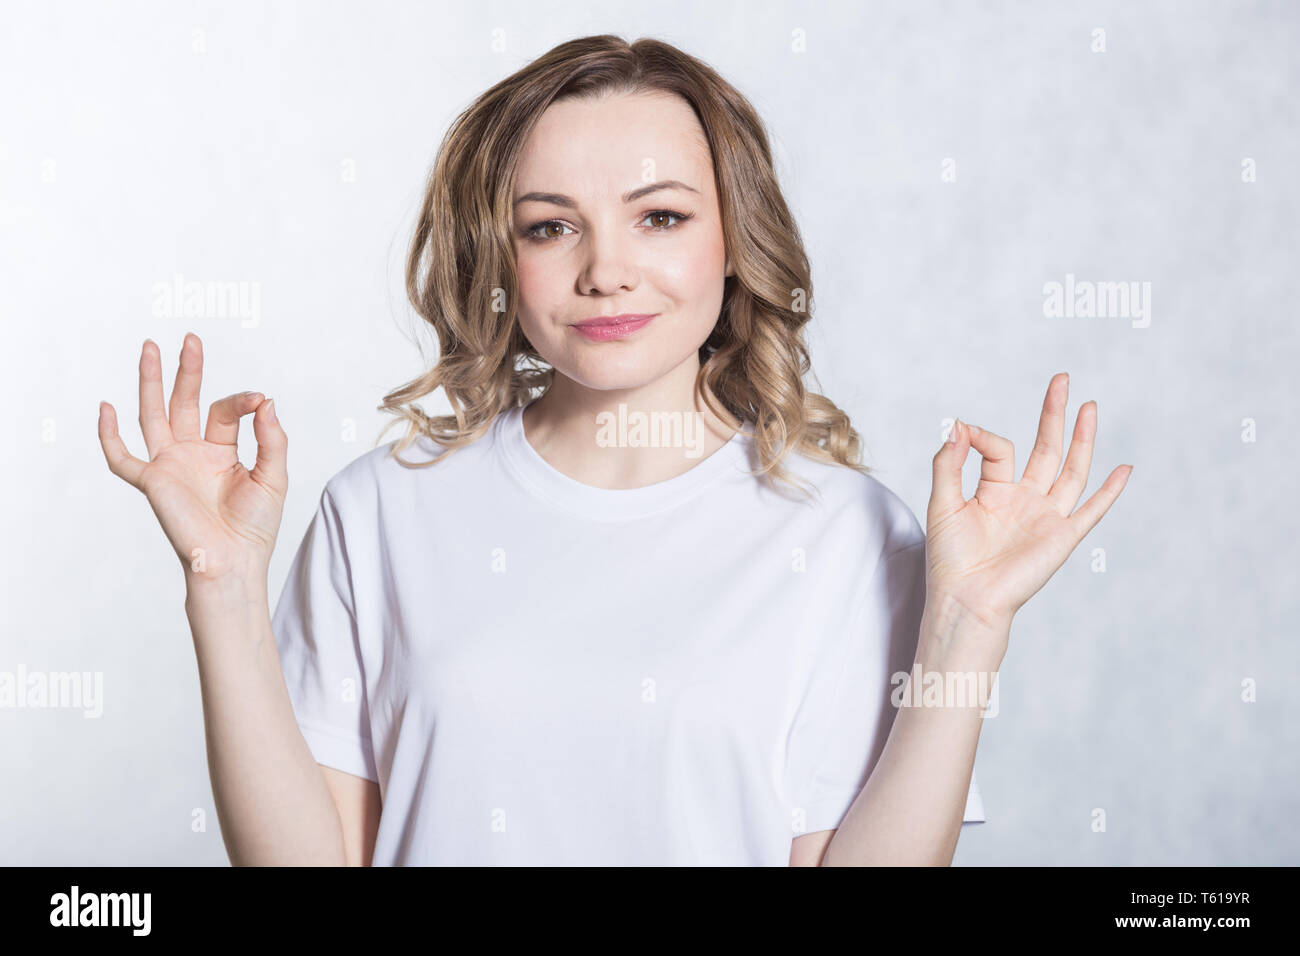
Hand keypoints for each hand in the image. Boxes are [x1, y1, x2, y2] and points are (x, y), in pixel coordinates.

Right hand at [98, 333, 287, 583]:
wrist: (234, 562)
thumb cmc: (256, 527)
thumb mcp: (274, 477)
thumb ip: (273, 439)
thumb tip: (267, 401)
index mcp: (222, 451)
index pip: (225, 412)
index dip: (242, 401)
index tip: (260, 400)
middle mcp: (193, 454)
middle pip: (184, 403)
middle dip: (187, 371)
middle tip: (191, 340)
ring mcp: (170, 466)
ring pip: (154, 416)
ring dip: (151, 383)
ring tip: (151, 348)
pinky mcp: (152, 483)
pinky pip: (122, 458)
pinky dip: (109, 436)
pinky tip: (106, 407)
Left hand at [924, 373, 1131, 631]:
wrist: (965, 598)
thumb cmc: (950, 559)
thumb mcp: (942, 502)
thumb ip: (948, 463)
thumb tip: (958, 425)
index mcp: (994, 491)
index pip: (999, 449)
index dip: (982, 437)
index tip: (963, 433)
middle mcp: (1024, 501)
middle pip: (1046, 449)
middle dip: (1053, 415)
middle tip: (1061, 380)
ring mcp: (1045, 518)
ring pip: (1071, 471)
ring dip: (1082, 439)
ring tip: (1089, 406)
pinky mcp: (1062, 538)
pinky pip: (1091, 511)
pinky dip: (1109, 492)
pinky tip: (1124, 469)